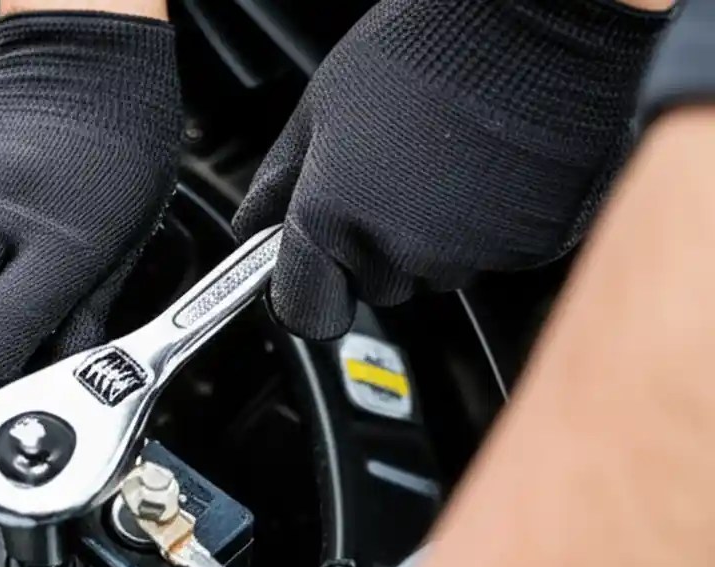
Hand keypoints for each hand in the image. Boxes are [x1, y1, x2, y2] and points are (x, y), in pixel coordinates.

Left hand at [234, 0, 666, 339]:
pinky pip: (488, 259)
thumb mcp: (323, 102)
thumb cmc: (427, 47)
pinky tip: (484, 170)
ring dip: (432, 237)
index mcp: (333, 218)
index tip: (311, 274)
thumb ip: (282, 177)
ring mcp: (466, 256)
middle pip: (374, 285)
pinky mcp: (525, 252)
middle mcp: (398, 250)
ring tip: (444, 163)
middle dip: (375, 246)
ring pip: (431, 274)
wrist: (539, 26)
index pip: (306, 312)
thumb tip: (253, 224)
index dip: (307, 292)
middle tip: (392, 177)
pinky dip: (485, 228)